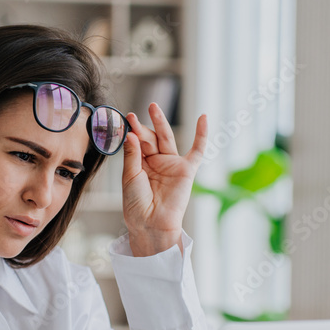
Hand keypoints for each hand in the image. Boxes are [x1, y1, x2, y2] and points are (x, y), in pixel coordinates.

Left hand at [121, 104, 207, 255]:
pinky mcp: (186, 170)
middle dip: (142, 127)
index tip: (126, 120)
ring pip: (166, 139)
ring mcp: (172, 165)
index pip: (137, 143)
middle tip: (133, 115)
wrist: (150, 223)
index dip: (132, 132)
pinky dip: (201, 135)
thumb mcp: (130, 176)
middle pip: (150, 138)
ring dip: (160, 122)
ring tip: (153, 107)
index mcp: (141, 165)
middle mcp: (157, 163)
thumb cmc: (137, 204)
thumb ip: (133, 154)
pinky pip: (197, 150)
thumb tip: (132, 133)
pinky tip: (204, 118)